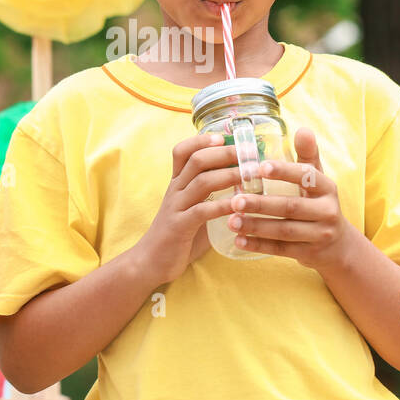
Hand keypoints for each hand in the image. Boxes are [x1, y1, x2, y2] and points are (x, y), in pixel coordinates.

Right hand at [139, 132, 246, 284]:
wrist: (149, 262)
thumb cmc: (178, 236)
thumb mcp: (194, 211)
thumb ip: (212, 198)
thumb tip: (245, 188)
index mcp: (177, 183)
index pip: (183, 151)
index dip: (202, 140)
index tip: (225, 136)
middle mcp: (175, 190)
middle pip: (196, 160)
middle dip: (224, 152)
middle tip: (247, 152)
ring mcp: (176, 207)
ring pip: (201, 181)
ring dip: (228, 175)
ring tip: (249, 174)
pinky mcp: (179, 226)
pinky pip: (202, 211)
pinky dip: (222, 206)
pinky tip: (239, 205)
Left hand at [226, 127, 349, 271]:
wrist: (338, 246)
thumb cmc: (318, 203)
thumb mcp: (318, 180)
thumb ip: (307, 156)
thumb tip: (303, 129)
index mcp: (327, 188)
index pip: (306, 177)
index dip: (284, 172)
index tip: (259, 168)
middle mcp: (328, 211)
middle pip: (291, 207)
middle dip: (261, 204)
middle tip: (235, 200)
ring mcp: (320, 235)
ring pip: (284, 231)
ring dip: (256, 226)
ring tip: (231, 220)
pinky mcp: (310, 254)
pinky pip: (281, 249)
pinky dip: (259, 245)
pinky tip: (238, 240)